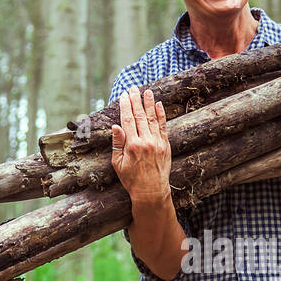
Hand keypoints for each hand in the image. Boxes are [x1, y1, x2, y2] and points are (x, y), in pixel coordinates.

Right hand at [111, 87, 171, 203]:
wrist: (151, 192)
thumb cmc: (131, 179)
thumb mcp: (118, 164)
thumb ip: (117, 143)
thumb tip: (115, 126)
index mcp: (132, 145)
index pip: (127, 120)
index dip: (125, 106)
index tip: (123, 96)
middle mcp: (146, 141)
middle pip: (140, 116)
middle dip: (136, 100)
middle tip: (133, 88)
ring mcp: (157, 143)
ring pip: (153, 118)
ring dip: (149, 103)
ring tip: (146, 91)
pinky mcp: (166, 146)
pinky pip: (163, 126)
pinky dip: (161, 115)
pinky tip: (158, 104)